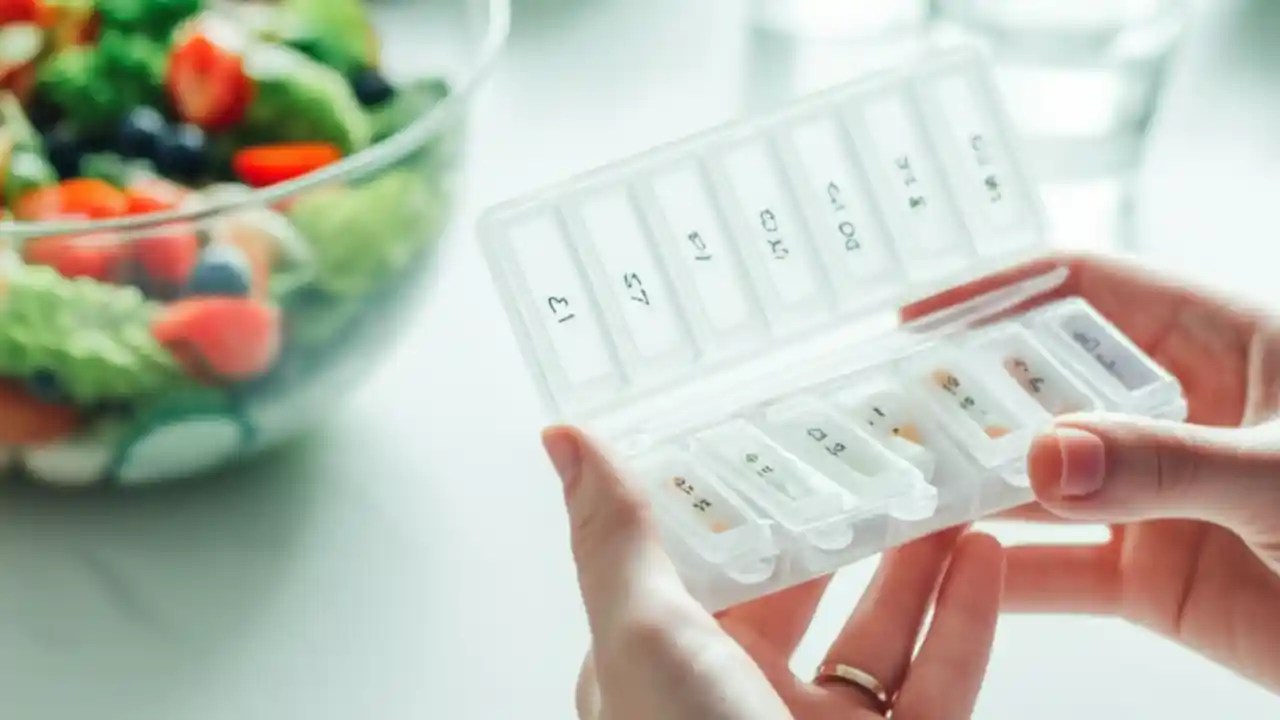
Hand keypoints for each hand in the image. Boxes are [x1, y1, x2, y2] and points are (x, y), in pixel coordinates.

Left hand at [542, 426, 1004, 719]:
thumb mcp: (643, 642)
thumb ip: (619, 540)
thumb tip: (565, 441)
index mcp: (660, 671)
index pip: (695, 562)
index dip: (732, 495)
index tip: (772, 427)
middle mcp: (733, 705)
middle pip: (798, 594)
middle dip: (841, 525)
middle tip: (882, 449)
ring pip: (875, 634)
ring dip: (915, 562)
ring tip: (946, 487)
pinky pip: (934, 687)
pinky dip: (962, 623)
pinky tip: (981, 560)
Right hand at [903, 253, 1279, 691]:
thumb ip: (1171, 462)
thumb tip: (1044, 456)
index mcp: (1224, 346)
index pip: (1088, 289)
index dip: (999, 291)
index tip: (916, 318)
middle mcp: (1177, 416)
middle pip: (1044, 387)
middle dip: (964, 398)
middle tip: (882, 412)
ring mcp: (1158, 499)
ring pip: (1039, 484)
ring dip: (969, 487)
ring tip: (893, 486)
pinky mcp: (1153, 582)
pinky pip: (1059, 571)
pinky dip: (1000, 573)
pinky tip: (944, 567)